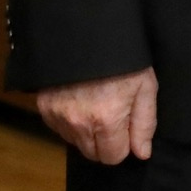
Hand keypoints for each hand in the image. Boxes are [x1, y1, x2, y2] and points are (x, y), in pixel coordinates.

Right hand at [37, 67, 157, 163]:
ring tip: (97, 104)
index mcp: (106, 120)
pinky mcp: (44, 109)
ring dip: (88, 132)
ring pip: (76, 143)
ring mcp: (58, 117)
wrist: (88, 34)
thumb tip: (142, 153)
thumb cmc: (123, 60)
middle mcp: (78, 124)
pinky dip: (72, 122)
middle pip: (93, 154)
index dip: (124, 144)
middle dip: (106, 141)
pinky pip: (60, 129)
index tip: (127, 126)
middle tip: (114, 114)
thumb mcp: (146, 86)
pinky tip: (81, 102)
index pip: (113, 157)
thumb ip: (145, 124)